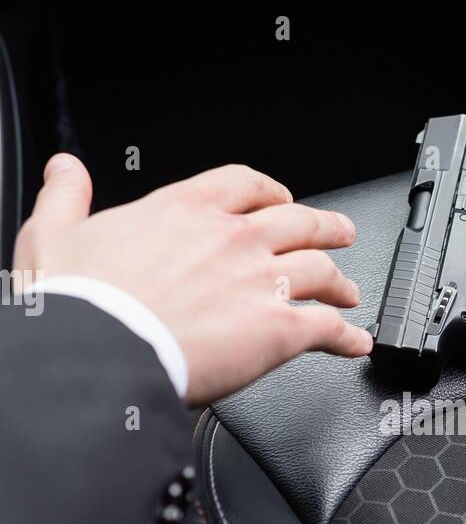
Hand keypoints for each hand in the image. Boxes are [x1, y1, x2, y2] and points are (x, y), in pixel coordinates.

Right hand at [13, 153, 371, 404]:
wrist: (98, 353)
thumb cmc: (79, 303)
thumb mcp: (54, 234)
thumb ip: (66, 198)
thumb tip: (65, 171)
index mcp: (183, 210)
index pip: (243, 185)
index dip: (269, 192)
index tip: (278, 199)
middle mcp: (232, 239)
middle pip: (297, 223)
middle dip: (324, 228)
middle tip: (339, 234)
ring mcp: (261, 282)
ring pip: (320, 270)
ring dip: (339, 281)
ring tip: (348, 293)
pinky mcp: (278, 330)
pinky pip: (327, 329)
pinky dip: (347, 336)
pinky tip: (354, 343)